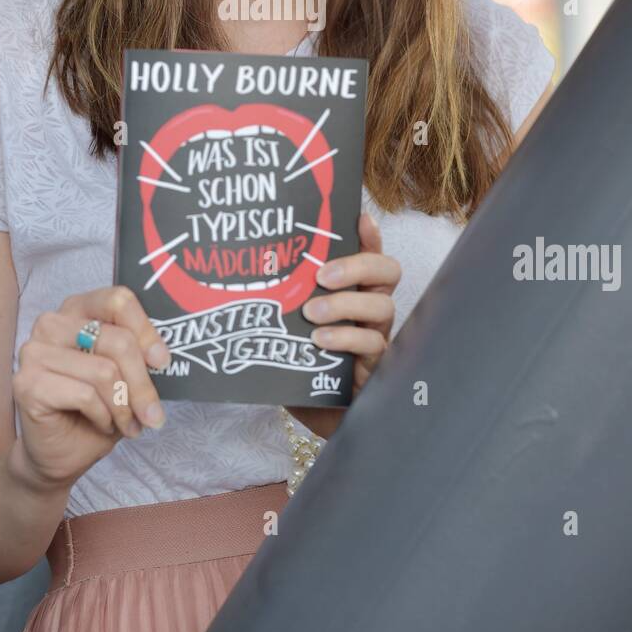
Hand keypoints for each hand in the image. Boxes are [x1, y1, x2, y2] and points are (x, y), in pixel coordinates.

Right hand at [12, 286, 171, 492]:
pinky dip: (103, 416)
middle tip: (152, 415)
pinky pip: (84, 395)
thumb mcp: (125, 377)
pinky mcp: (27, 383)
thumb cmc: (94, 411)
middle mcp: (51, 324)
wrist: (58, 454)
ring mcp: (34, 352)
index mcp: (77, 310)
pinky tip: (101, 425)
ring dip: (123, 406)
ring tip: (126, 424)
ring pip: (104, 371)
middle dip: (142, 385)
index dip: (146, 332)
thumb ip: (138, 356)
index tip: (162, 362)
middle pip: (117, 340)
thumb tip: (161, 355)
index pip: (118, 301)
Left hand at [302, 211, 400, 400]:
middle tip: (322, 275)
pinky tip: (320, 341)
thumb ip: (284, 300)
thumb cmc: (303, 363)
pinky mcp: (376, 368)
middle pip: (387, 272)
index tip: (359, 217)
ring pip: (382, 307)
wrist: (314, 414)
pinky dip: (345, 338)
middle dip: (358, 265)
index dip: (370, 235)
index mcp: (354, 292)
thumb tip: (244, 270)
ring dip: (346, 304)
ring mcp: (377, 337)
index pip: (370, 254)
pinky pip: (371, 344)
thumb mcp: (291, 326)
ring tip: (312, 313)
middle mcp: (372, 310)